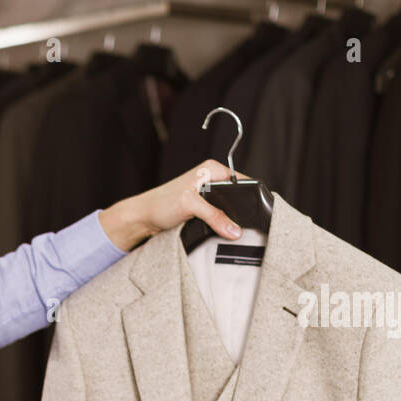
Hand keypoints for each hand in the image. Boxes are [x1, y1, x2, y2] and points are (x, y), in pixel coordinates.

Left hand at [98, 160, 243, 251]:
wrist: (143, 217)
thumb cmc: (160, 204)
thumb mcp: (190, 206)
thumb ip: (215, 216)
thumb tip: (235, 229)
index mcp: (212, 169)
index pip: (242, 181)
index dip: (250, 197)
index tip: (256, 213)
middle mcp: (212, 178)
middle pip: (237, 196)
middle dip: (240, 210)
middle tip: (243, 225)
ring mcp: (208, 194)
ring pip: (229, 208)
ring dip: (229, 219)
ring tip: (231, 229)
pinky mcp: (203, 207)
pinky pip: (220, 216)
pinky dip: (221, 224)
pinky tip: (221, 230)